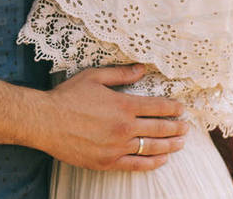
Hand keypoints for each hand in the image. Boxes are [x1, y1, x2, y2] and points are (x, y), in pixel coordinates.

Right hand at [36, 65, 187, 171]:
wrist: (45, 121)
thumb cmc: (67, 96)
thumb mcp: (94, 77)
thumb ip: (120, 74)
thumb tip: (142, 69)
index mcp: (123, 105)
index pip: (157, 107)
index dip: (173, 108)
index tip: (182, 109)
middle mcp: (124, 127)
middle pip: (159, 128)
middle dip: (177, 127)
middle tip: (186, 127)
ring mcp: (117, 147)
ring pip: (152, 147)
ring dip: (170, 145)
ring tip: (180, 143)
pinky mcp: (108, 161)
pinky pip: (136, 165)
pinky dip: (152, 163)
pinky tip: (161, 160)